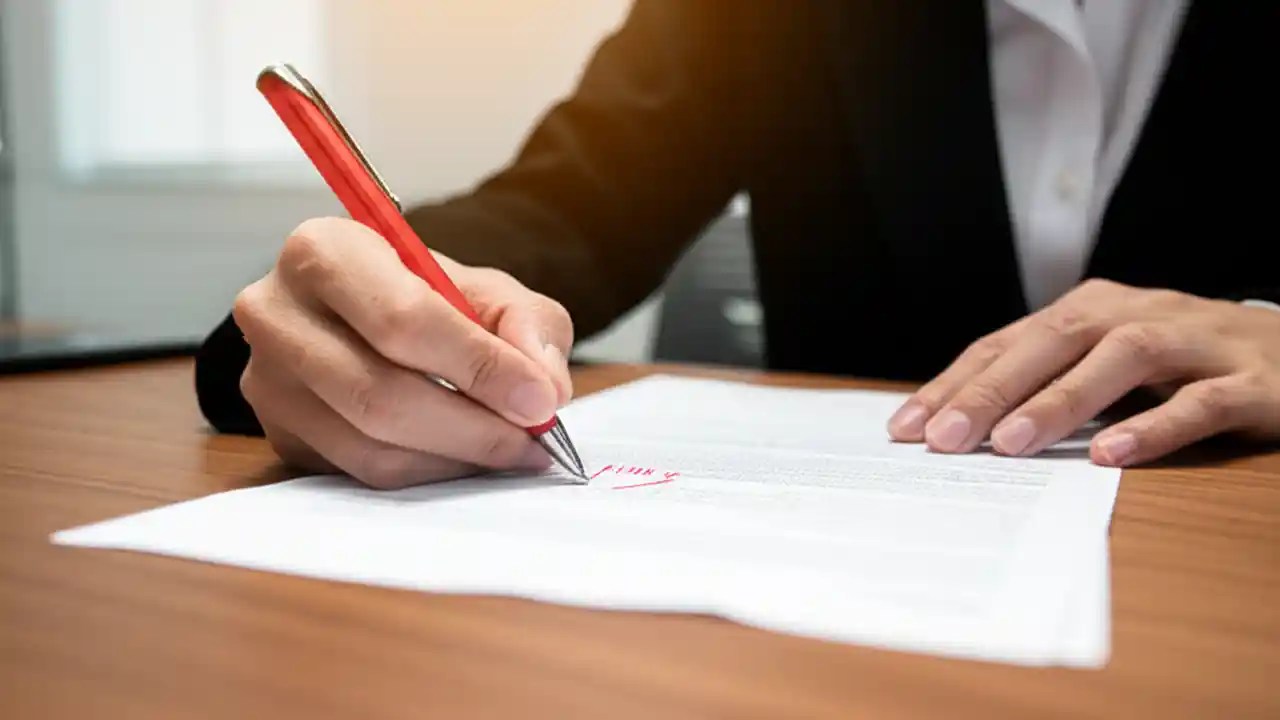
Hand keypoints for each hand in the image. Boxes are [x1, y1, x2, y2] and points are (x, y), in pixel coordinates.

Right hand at [233, 217, 573, 487]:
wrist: (365, 317)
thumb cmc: (427, 296)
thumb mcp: (487, 288)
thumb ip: (527, 324)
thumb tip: (542, 387)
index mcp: (323, 251)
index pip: (402, 319)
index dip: (478, 366)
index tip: (538, 399)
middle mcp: (276, 313)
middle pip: (379, 393)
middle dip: (472, 427)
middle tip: (532, 440)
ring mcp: (267, 380)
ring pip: (369, 445)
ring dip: (455, 459)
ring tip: (511, 451)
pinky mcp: (281, 433)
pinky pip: (361, 472)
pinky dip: (428, 473)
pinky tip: (465, 457)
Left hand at [887, 279, 1279, 465]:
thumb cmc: (1187, 365)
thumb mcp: (1109, 367)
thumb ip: (1050, 387)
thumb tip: (965, 430)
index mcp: (1093, 310)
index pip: (1008, 343)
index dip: (955, 384)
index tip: (906, 428)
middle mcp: (1137, 314)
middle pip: (1053, 343)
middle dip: (991, 391)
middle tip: (941, 440)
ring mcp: (1197, 343)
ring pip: (1120, 360)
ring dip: (1060, 402)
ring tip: (1010, 445)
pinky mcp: (1253, 381)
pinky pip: (1199, 401)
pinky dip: (1155, 426)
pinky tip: (1112, 455)